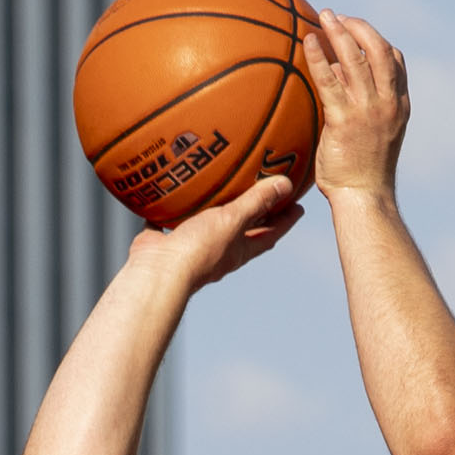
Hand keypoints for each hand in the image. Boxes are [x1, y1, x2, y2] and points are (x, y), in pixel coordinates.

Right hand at [127, 172, 302, 290]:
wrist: (157, 271)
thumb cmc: (198, 250)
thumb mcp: (233, 221)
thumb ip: (256, 201)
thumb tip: (286, 184)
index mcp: (239, 250)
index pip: (271, 234)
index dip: (286, 220)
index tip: (298, 206)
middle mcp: (217, 250)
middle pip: (243, 231)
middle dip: (255, 214)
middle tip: (266, 192)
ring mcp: (191, 247)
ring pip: (207, 226)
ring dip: (215, 210)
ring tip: (221, 187)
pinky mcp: (166, 241)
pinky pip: (171, 221)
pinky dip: (172, 210)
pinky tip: (170, 193)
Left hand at [303, 8, 410, 200]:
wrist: (364, 197)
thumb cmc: (361, 173)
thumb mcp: (369, 135)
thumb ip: (358, 106)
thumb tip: (336, 80)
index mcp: (398, 106)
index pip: (396, 63)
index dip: (378, 42)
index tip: (359, 30)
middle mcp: (388, 103)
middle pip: (380, 51)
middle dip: (359, 27)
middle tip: (337, 16)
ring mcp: (369, 110)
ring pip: (358, 59)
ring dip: (340, 33)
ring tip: (323, 16)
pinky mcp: (345, 120)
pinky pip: (330, 81)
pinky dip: (319, 58)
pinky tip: (307, 43)